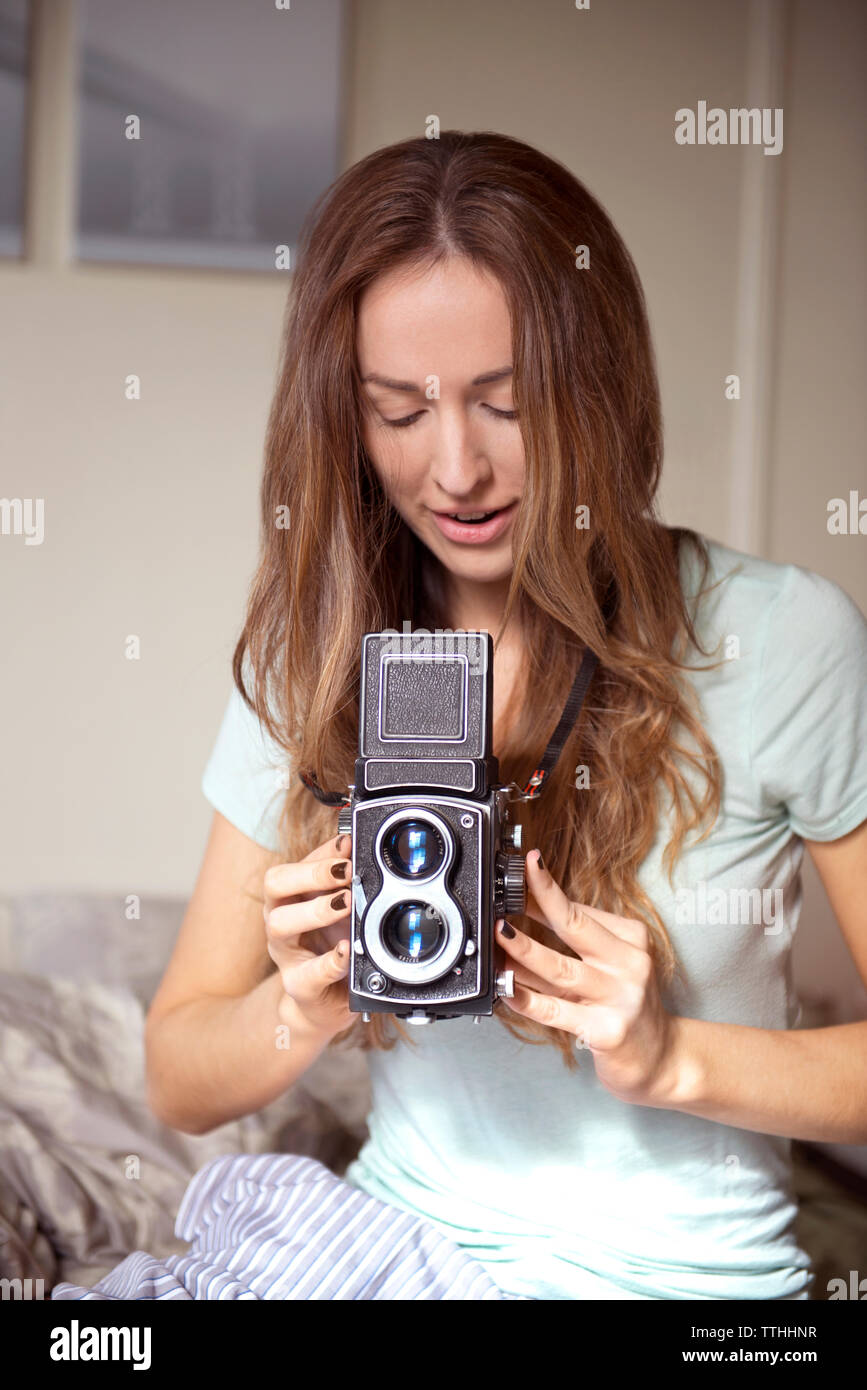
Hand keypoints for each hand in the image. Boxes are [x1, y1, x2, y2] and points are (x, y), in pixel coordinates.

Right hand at [264, 832, 354, 1040]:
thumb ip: (345, 883)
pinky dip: (329, 961)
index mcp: (288, 898)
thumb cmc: (331, 946)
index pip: (293, 863)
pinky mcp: (299, 986)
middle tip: (346, 872)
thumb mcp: (339, 910)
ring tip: (347, 904)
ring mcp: (285, 954)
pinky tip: (347, 951)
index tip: (348, 844)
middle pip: (275, 886)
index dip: (319, 853)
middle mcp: (279, 920)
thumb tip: (359, 848)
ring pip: (280, 925)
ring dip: (315, 910)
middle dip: (311, 873)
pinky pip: (307, 975)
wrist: (324, 1001)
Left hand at [496, 851, 681, 1106]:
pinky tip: (506, 990)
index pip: (581, 910)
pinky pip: (556, 1011)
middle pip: (573, 926)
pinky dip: (526, 999)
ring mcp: (619, 998)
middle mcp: (629, 963)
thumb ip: (578, 943)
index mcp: (632, 939)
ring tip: (497, 937)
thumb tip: (525, 915)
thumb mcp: (614, 965)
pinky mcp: (605, 1031)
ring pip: (559, 968)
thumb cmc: (629, 1007)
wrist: (662, 1060)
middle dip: (538, 902)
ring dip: (522, 951)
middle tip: (505, 893)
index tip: (526, 869)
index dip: (547, 890)